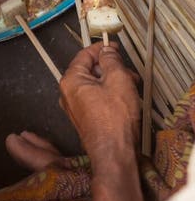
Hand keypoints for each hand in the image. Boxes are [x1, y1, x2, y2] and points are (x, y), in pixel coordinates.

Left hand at [60, 43, 139, 167]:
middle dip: (110, 68)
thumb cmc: (115, 118)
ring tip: (131, 86)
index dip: (101, 48)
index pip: (84, 55)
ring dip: (113, 82)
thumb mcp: (118, 79)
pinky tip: (125, 98)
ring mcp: (75, 108)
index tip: (114, 47)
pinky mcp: (85, 119)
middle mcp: (68, 94)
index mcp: (71, 80)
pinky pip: (96, 99)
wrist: (115, 153)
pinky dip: (109, 94)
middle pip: (89, 70)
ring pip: (94, 85)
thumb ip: (111, 60)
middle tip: (128, 70)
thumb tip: (106, 51)